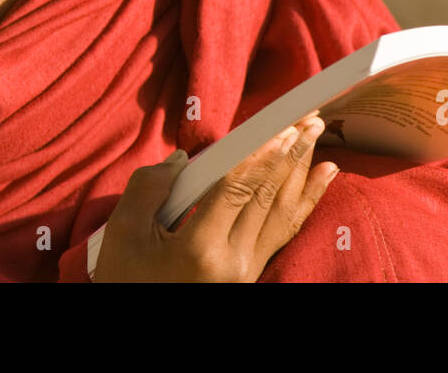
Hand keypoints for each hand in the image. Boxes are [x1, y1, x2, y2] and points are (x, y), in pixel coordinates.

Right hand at [92, 111, 337, 281]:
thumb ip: (148, 188)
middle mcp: (232, 263)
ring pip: (282, 211)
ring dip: (302, 168)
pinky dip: (306, 200)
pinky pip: (284, 230)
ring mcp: (246, 271)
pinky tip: (324, 175)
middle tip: (309, 117)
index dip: (261, 155)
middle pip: (267, 196)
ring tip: (317, 134)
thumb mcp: (122, 234)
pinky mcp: (251, 274)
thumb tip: (182, 159)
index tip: (284, 126)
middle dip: (290, 152)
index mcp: (199, 250)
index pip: (236, 190)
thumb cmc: (125, 281)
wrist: (141, 330)